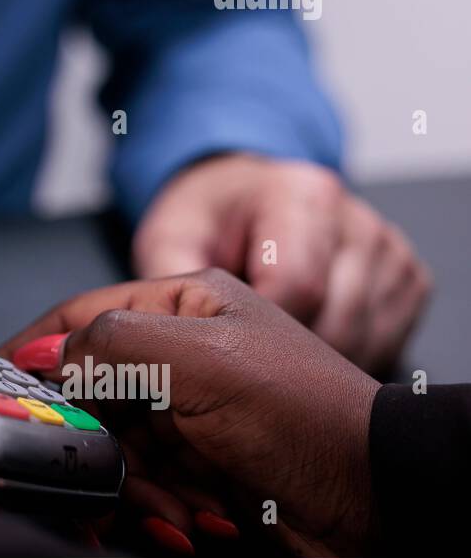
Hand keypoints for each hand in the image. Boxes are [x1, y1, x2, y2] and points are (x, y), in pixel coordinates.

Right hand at [1, 268, 380, 556]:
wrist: (375, 498)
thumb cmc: (305, 413)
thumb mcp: (197, 359)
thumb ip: (110, 343)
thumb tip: (45, 352)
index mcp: (185, 302)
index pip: (84, 314)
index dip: (37, 346)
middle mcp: (186, 349)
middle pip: (95, 391)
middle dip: (102, 439)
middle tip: (101, 466)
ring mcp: (193, 407)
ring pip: (119, 444)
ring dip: (142, 483)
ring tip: (181, 504)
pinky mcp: (203, 458)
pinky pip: (150, 479)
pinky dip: (166, 503)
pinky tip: (197, 516)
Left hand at [134, 154, 430, 370]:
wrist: (241, 197)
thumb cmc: (206, 219)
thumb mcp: (169, 238)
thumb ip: (164, 281)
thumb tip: (151, 337)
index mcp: (297, 195)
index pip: (297, 287)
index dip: (260, 331)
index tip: (227, 350)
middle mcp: (354, 217)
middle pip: (337, 319)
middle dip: (286, 355)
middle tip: (242, 362)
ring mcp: (388, 248)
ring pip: (366, 338)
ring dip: (315, 360)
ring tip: (267, 352)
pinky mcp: (407, 277)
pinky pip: (387, 339)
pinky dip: (346, 355)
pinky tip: (303, 345)